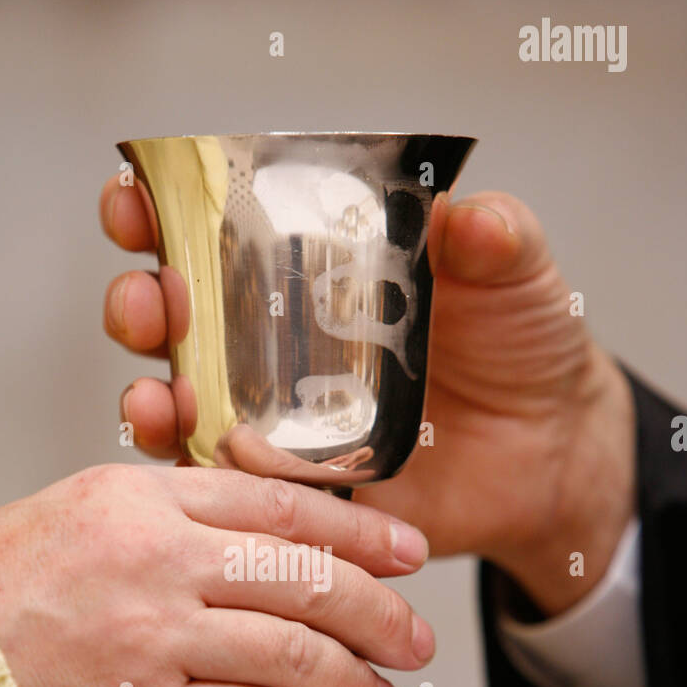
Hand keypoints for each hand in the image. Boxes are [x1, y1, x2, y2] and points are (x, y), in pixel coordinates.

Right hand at [0, 463, 431, 686]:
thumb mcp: (63, 525)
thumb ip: (157, 524)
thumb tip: (245, 542)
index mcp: (133, 502)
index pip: (277, 504)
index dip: (359, 531)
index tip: (402, 550)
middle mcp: (154, 562)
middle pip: (306, 577)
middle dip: (379, 611)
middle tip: (411, 635)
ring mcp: (156, 642)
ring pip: (297, 653)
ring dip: (354, 683)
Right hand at [100, 177, 634, 615]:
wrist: (552, 451)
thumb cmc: (524, 345)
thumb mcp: (517, 274)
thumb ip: (497, 239)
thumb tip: (471, 219)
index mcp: (316, 270)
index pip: (218, 229)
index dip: (160, 210)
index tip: (135, 199)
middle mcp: (282, 342)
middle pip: (178, 317)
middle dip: (140, 304)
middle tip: (149, 303)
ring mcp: (283, 417)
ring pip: (189, 403)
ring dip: (154, 396)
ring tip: (156, 395)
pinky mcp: (301, 486)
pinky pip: (237, 485)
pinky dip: (203, 474)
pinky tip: (195, 462)